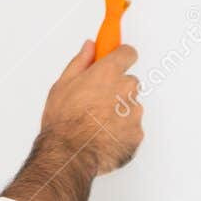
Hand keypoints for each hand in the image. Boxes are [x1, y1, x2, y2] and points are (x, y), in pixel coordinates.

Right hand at [39, 40, 143, 175]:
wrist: (69, 154)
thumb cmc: (63, 122)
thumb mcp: (62, 85)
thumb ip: (81, 61)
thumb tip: (90, 47)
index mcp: (108, 73)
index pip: (127, 53)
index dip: (120, 57)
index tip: (115, 60)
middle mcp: (126, 89)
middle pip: (129, 82)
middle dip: (116, 90)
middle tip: (94, 102)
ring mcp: (134, 113)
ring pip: (131, 107)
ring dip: (118, 113)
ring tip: (95, 125)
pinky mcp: (137, 134)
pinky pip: (132, 129)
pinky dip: (120, 133)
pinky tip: (102, 137)